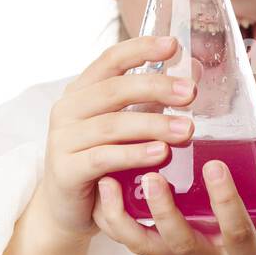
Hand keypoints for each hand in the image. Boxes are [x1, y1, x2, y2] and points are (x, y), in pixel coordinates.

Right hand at [27, 34, 197, 247]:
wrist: (66, 210)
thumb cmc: (102, 161)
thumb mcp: (126, 127)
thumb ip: (152, 101)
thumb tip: (193, 72)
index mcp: (82, 91)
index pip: (111, 59)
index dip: (141, 49)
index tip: (173, 45)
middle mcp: (68, 110)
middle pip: (114, 89)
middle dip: (156, 88)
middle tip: (190, 93)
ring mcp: (62, 140)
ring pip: (112, 124)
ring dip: (153, 124)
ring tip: (187, 130)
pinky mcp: (65, 170)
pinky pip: (103, 157)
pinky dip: (133, 154)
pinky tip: (160, 153)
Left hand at [92, 152, 255, 254]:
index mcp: (247, 252)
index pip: (237, 232)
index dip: (226, 203)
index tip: (215, 166)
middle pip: (183, 245)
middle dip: (167, 213)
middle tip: (154, 176)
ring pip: (146, 248)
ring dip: (125, 219)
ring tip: (110, 182)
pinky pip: (130, 241)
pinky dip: (111, 219)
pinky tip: (102, 187)